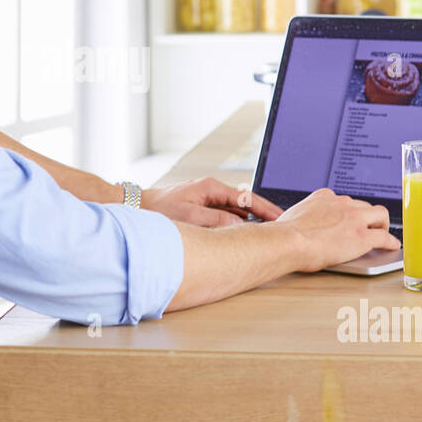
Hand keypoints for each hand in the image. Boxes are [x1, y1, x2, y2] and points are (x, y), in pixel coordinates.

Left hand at [139, 177, 283, 227]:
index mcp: (212, 188)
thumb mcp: (191, 216)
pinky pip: (226, 214)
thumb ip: (217, 220)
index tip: (282, 218)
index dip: (266, 209)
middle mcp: (212, 190)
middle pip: (246, 203)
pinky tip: (245, 233)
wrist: (139, 206)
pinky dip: (238, 222)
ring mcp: (207, 198)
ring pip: (236, 210)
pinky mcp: (202, 206)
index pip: (247, 198)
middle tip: (283, 226)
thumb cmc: (160, 209)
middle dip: (264, 214)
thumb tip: (240, 224)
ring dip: (252, 220)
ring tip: (270, 232)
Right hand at [274, 188, 398, 270]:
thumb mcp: (292, 217)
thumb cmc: (284, 234)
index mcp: (324, 197)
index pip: (343, 201)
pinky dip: (391, 242)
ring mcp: (354, 218)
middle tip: (368, 227)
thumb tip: (295, 227)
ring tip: (383, 234)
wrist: (288, 241)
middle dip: (367, 217)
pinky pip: (384, 237)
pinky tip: (393, 247)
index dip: (348, 211)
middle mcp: (342, 203)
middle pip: (364, 206)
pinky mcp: (363, 237)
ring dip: (382, 225)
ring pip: (380, 215)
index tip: (348, 219)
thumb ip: (302, 218)